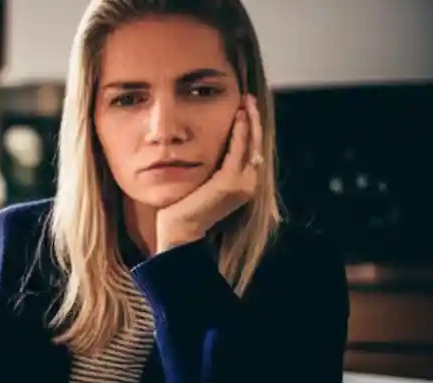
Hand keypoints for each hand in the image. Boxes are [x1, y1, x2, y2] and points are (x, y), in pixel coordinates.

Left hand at [155, 94, 263, 252]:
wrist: (180, 229)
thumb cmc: (185, 206)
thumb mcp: (206, 182)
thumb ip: (216, 166)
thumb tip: (217, 146)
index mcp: (244, 184)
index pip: (252, 149)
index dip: (251, 128)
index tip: (245, 109)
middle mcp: (249, 184)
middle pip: (256, 144)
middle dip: (254, 120)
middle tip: (248, 99)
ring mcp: (242, 185)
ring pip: (251, 145)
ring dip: (249, 121)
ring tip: (245, 103)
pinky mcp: (230, 183)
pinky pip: (238, 152)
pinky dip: (239, 133)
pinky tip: (237, 118)